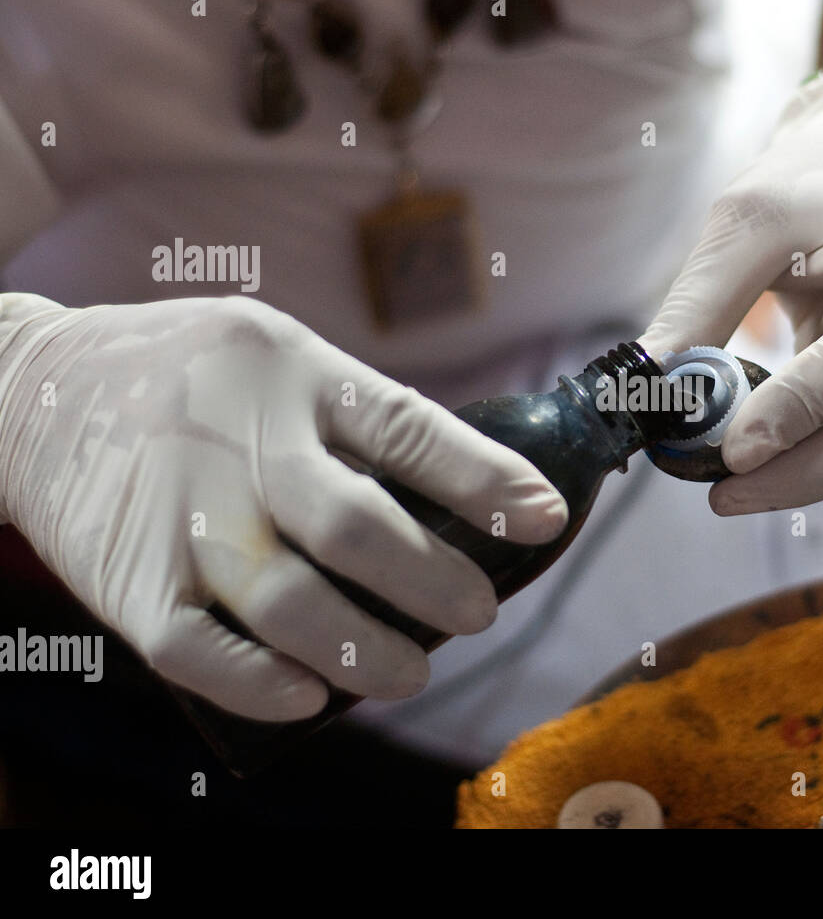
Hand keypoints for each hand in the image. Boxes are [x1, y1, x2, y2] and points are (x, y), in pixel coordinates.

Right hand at [0, 295, 567, 719]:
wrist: (29, 391)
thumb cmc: (187, 377)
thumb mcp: (277, 352)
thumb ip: (355, 412)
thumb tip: (470, 485)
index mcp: (291, 373)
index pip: (406, 428)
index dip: (484, 479)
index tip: (545, 516)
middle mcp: (238, 442)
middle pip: (356, 527)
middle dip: (434, 582)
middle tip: (477, 613)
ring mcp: (181, 515)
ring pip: (290, 603)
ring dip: (367, 653)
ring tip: (411, 674)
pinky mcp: (130, 582)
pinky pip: (202, 653)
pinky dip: (264, 683)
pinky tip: (313, 696)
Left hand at [639, 65, 822, 514]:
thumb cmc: (814, 178)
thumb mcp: (745, 220)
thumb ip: (701, 306)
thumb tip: (645, 394)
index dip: (804, 405)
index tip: (734, 451)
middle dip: (809, 471)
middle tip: (725, 494)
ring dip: (811, 473)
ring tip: (733, 484)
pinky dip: (822, 451)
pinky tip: (766, 459)